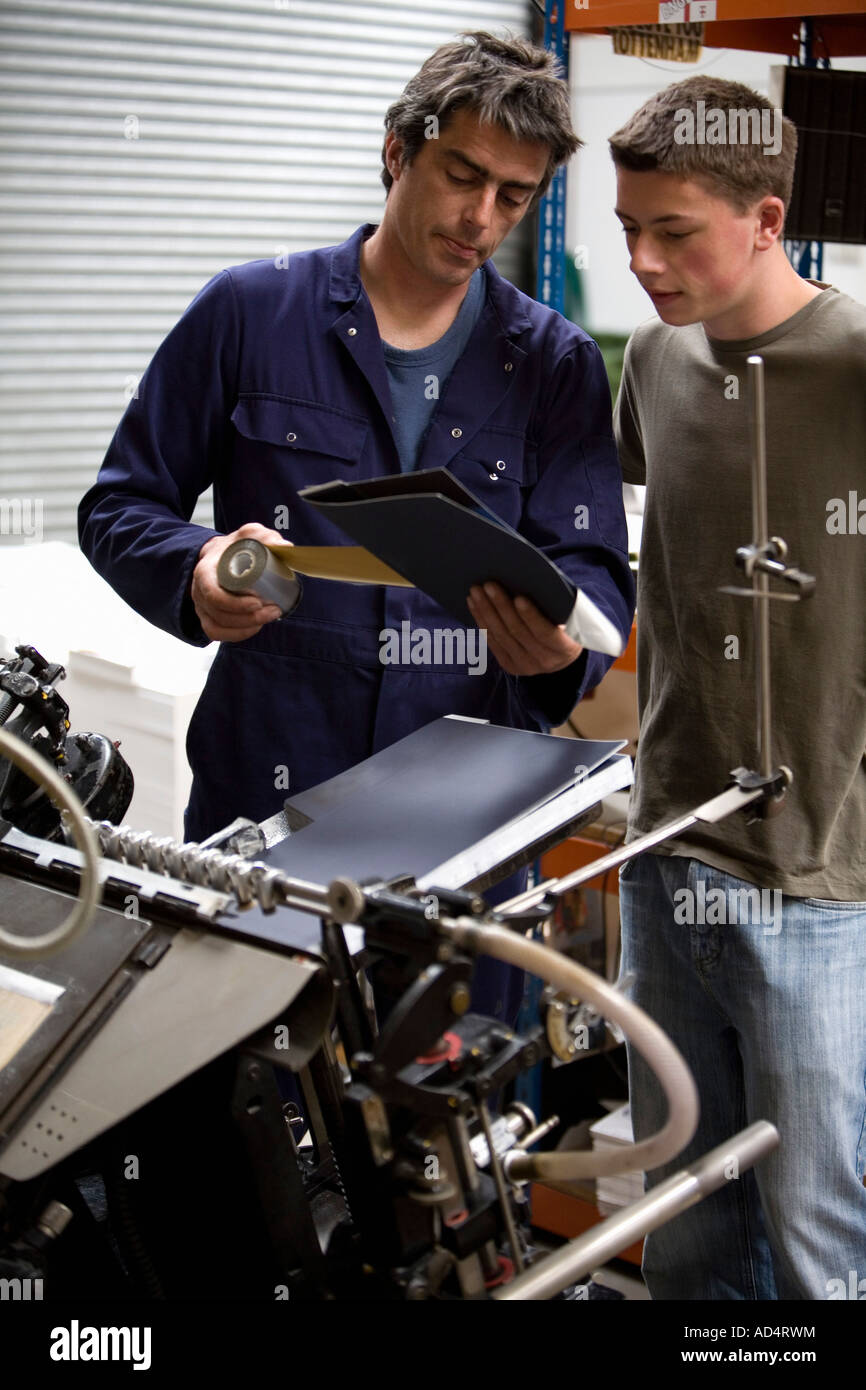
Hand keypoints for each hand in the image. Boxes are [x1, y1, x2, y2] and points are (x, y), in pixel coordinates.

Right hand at [191, 522, 289, 642]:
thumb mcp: (249, 535)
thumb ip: (265, 537)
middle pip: (218, 614)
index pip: (213, 594)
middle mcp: (199, 591)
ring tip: (268, 617)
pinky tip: (254, 627)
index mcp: (204, 571)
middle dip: (248, 618)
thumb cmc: (235, 546)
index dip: (234, 604)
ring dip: (245, 628)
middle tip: (273, 611)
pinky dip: (237, 635)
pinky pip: (217, 634)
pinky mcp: (208, 617)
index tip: (257, 602)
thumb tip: (286, 548)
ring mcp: (202, 607)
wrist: (221, 554)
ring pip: (217, 628)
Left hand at [466, 582, 582, 676]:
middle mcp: (544, 661)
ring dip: (486, 611)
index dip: (531, 616)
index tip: (519, 597)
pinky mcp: (509, 665)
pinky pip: (492, 641)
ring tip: (476, 591)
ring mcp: (525, 666)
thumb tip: (529, 582)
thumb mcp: (569, 617)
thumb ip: (555, 606)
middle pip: (518, 632)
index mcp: (565, 649)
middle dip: (501, 606)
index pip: (546, 633)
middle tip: (489, 585)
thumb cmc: (567, 625)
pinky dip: (481, 621)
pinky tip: (474, 604)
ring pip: (501, 636)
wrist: (561, 655)